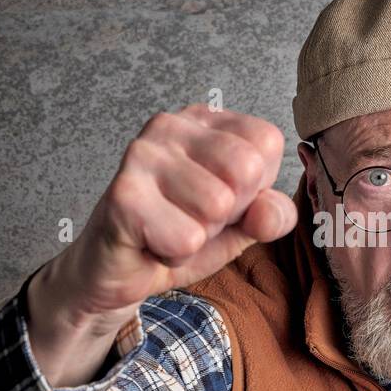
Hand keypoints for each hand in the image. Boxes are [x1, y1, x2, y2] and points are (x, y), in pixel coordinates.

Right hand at [39, 103, 297, 329]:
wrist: (119, 270)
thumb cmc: (179, 234)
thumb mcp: (243, 224)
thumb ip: (272, 215)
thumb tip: (267, 210)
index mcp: (206, 120)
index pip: (268, 141)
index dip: (255, 187)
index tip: (222, 197)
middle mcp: (172, 125)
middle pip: (245, 170)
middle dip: (228, 212)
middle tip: (193, 217)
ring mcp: (143, 154)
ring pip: (217, 206)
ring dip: (199, 236)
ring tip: (170, 228)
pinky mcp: (124, 194)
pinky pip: (186, 238)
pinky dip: (175, 254)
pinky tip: (152, 242)